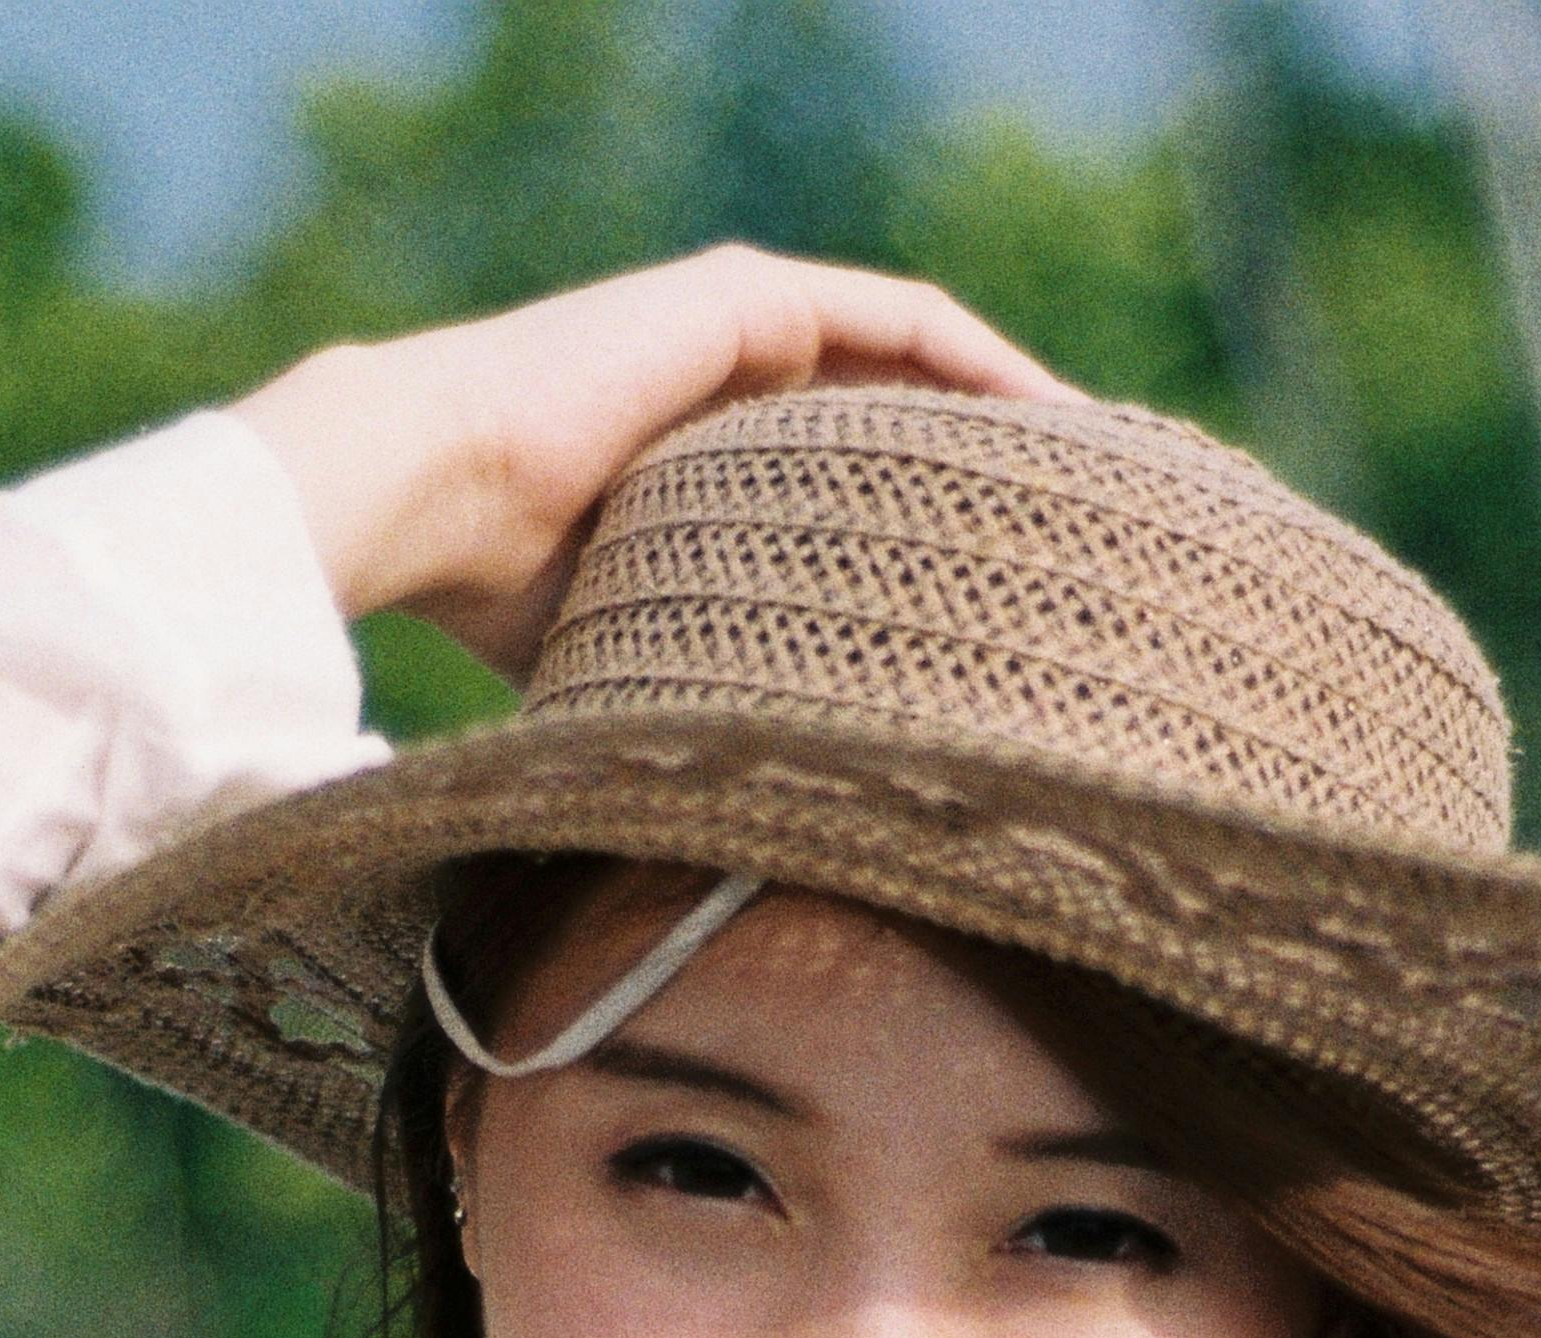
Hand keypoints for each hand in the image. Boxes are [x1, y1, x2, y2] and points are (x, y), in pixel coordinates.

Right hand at [230, 248, 1068, 678]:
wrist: (426, 494)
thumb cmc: (497, 603)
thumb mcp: (639, 653)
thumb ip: (712, 692)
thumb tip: (774, 836)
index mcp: (717, 470)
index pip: (869, 491)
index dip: (954, 538)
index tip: (1035, 612)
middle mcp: (741, 387)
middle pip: (914, 426)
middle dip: (1010, 485)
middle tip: (1106, 555)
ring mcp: (749, 330)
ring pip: (923, 370)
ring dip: (1022, 420)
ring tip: (1114, 483)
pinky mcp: (752, 298)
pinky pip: (906, 323)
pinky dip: (988, 367)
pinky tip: (1059, 422)